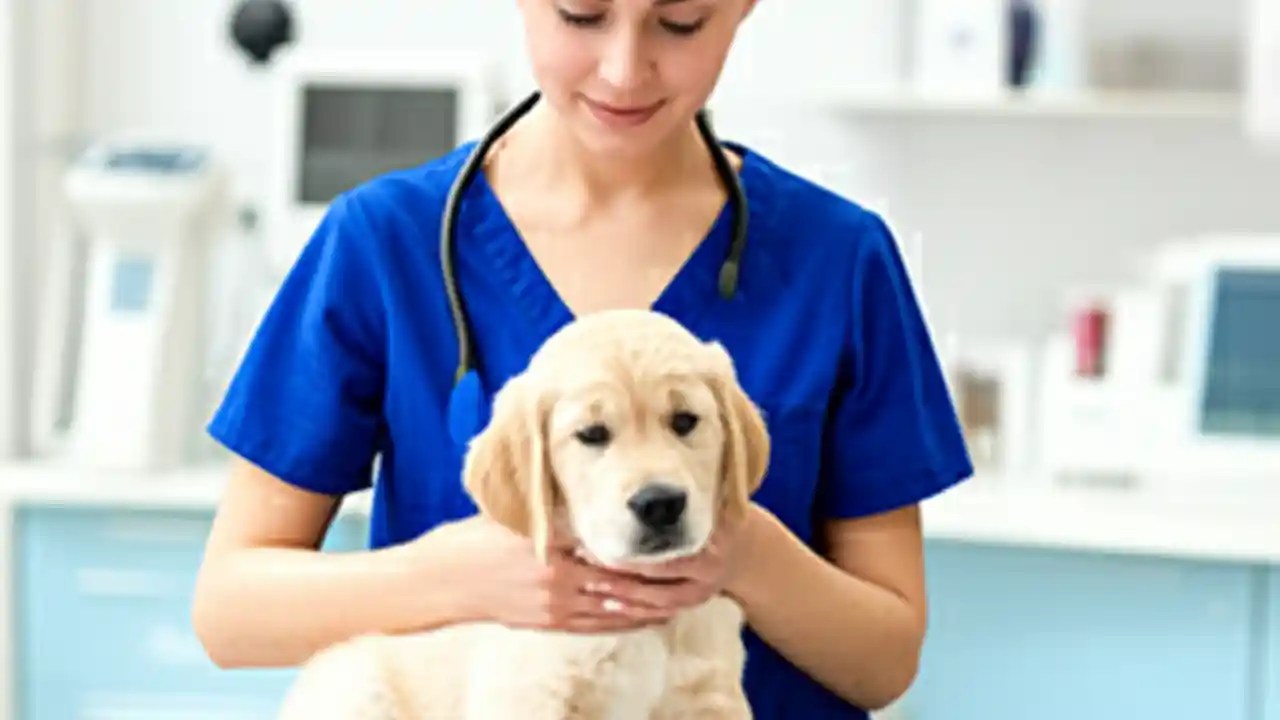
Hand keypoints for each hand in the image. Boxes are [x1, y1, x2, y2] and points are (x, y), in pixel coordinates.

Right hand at [423, 516, 673, 633]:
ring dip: (651, 603)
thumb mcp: (522, 516)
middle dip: (658, 578)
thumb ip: (556, 512)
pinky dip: (627, 620)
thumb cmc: (480, 539)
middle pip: (622, 579)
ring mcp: (555, 604)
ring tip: (682, 595)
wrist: (445, 580)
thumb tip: (594, 503)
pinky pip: (598, 625)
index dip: (646, 546)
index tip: (674, 540)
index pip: (611, 545)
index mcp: (553, 543)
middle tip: (691, 572)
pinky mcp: (549, 623)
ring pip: (615, 606)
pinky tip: (648, 616)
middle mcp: (558, 576)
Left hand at [597, 504, 762, 614]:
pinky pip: (659, 614)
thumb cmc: (719, 515)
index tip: (602, 548)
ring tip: (592, 587)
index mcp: (710, 549)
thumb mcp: (710, 503)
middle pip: (657, 584)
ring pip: (656, 604)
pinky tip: (609, 604)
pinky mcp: (690, 605)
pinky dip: (633, 611)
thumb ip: (681, 501)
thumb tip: (640, 483)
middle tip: (587, 570)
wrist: (746, 549)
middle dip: (620, 580)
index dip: (632, 558)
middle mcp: (706, 576)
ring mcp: (699, 594)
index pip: (665, 559)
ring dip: (623, 598)